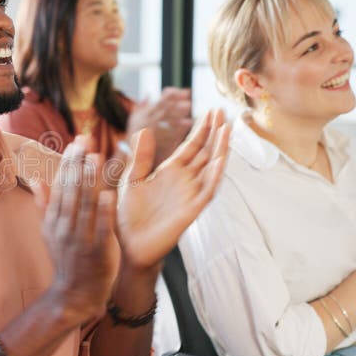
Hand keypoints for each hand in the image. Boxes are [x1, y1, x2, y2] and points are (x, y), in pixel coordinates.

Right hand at [37, 139, 118, 322]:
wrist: (75, 293)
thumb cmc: (65, 258)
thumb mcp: (49, 232)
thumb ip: (44, 203)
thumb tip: (36, 177)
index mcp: (53, 220)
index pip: (60, 185)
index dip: (69, 162)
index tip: (76, 142)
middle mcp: (64, 227)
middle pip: (71, 190)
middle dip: (78, 163)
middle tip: (86, 140)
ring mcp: (80, 239)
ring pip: (85, 205)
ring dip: (90, 180)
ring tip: (96, 157)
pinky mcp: (98, 251)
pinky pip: (101, 228)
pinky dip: (105, 212)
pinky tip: (110, 193)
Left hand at [116, 109, 229, 269]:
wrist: (129, 244)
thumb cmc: (129, 215)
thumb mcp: (132, 180)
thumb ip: (141, 157)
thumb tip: (145, 129)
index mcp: (170, 171)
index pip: (192, 146)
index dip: (202, 129)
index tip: (213, 110)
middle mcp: (184, 180)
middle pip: (205, 152)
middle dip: (215, 133)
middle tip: (223, 111)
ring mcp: (190, 194)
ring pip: (210, 168)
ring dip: (219, 150)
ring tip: (227, 129)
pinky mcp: (192, 210)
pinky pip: (207, 190)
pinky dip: (214, 175)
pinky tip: (220, 159)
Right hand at [127, 87, 192, 165]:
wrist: (130, 158)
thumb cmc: (134, 137)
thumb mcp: (133, 120)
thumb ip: (140, 107)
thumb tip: (148, 94)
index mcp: (143, 115)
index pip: (157, 102)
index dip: (167, 95)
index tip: (176, 90)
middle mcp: (147, 123)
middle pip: (163, 109)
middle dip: (174, 101)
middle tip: (186, 95)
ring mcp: (153, 133)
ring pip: (166, 120)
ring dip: (177, 112)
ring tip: (187, 105)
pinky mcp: (159, 143)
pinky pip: (170, 134)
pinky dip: (179, 128)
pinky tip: (188, 123)